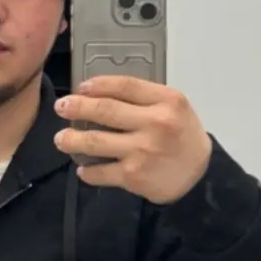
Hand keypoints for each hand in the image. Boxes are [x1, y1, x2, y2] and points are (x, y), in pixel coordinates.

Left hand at [53, 75, 211, 203]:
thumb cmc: (183, 136)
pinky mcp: (133, 176)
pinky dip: (87, 171)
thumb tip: (100, 92)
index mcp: (167, 102)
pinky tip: (82, 169)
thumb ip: (146, 97)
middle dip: (77, 107)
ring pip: (96, 142)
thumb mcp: (175, 107)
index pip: (125, 86)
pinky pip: (101, 172)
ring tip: (61, 139)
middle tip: (61, 107)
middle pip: (105, 110)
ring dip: (72, 139)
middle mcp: (155, 124)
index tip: (81, 88)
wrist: (199, 176)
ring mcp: (142, 151)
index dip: (98, 84)